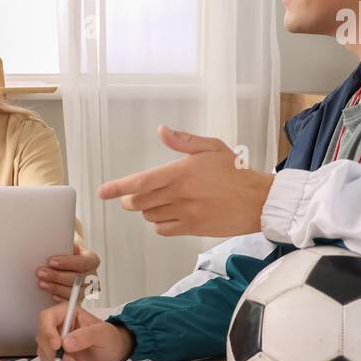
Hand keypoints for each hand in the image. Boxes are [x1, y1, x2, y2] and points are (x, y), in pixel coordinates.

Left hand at [35, 245, 99, 300]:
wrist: (66, 260)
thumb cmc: (66, 251)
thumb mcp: (66, 242)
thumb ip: (64, 242)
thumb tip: (55, 243)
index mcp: (92, 260)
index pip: (83, 262)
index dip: (67, 262)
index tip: (51, 261)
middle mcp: (92, 275)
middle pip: (77, 279)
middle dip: (57, 276)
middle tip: (41, 272)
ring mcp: (86, 289)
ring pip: (74, 292)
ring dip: (56, 287)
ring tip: (42, 283)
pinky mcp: (78, 299)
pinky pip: (70, 302)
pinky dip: (59, 298)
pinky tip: (50, 294)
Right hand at [35, 304, 134, 360]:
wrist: (114, 355)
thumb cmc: (111, 339)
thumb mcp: (103, 334)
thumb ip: (86, 336)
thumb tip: (67, 342)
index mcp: (68, 313)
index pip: (47, 317)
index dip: (47, 331)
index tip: (57, 345)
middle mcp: (59, 327)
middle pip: (42, 337)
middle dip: (54, 353)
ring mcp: (57, 342)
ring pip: (44, 353)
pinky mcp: (58, 356)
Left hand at [97, 125, 274, 237]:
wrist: (258, 200)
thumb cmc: (236, 172)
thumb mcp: (211, 147)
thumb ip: (183, 141)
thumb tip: (162, 131)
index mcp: (180, 173)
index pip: (139, 183)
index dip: (117, 188)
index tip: (102, 192)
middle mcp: (179, 195)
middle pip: (138, 203)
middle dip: (131, 199)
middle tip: (136, 194)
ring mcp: (185, 214)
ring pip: (149, 216)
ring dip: (147, 209)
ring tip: (161, 200)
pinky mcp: (192, 228)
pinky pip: (163, 229)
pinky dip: (160, 223)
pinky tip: (170, 214)